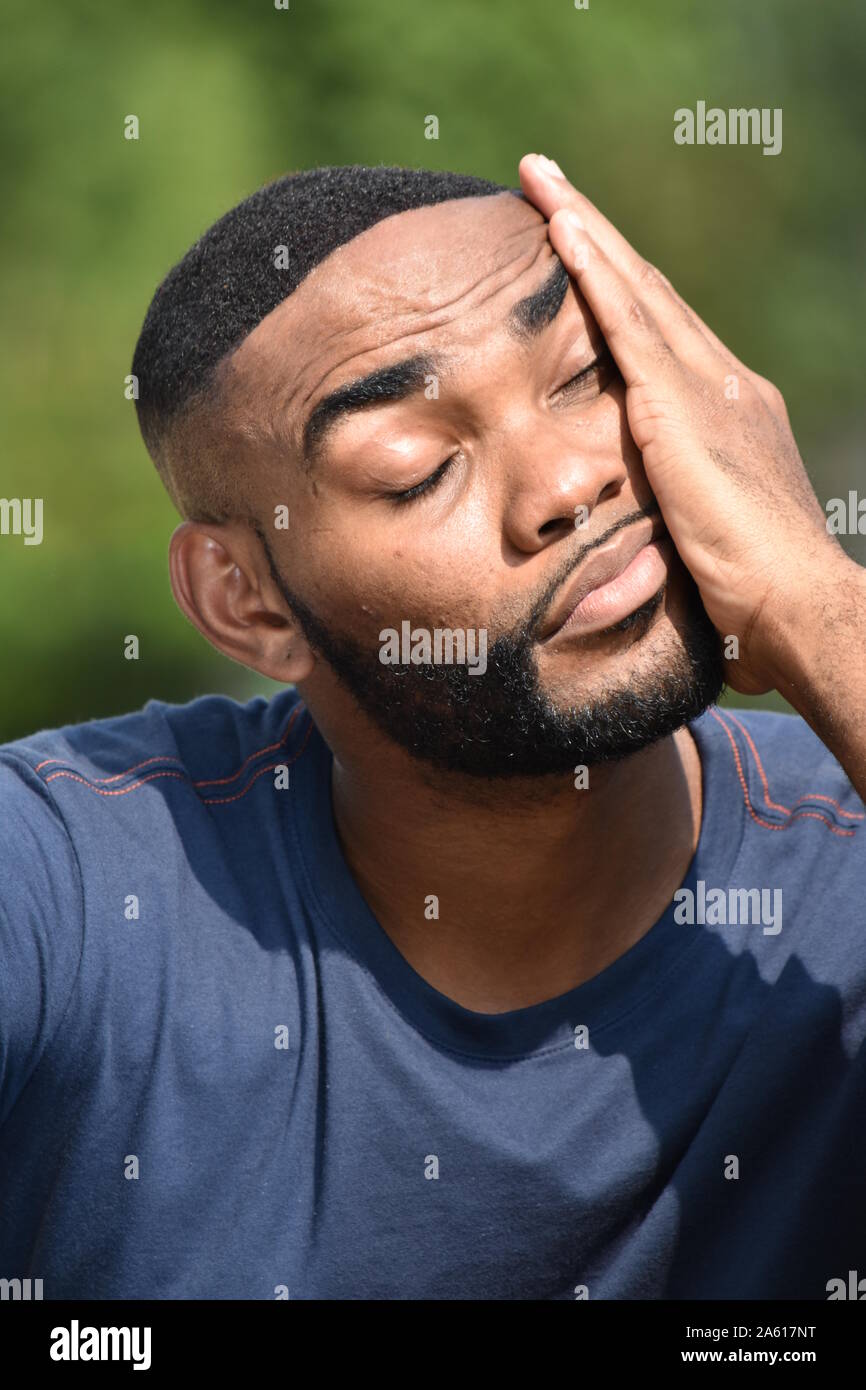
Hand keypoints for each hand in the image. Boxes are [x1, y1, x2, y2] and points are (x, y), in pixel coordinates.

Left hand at [518, 153, 850, 695]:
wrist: (796, 604)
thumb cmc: (751, 591)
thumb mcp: (702, 530)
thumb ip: (671, 499)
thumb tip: (641, 512)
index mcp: (727, 409)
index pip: (662, 330)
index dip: (618, 284)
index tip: (578, 247)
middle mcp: (722, 381)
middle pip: (648, 290)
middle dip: (597, 235)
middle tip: (549, 184)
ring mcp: (706, 387)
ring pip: (635, 288)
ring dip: (585, 231)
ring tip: (542, 181)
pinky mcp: (682, 408)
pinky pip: (628, 324)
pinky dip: (593, 273)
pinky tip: (561, 231)